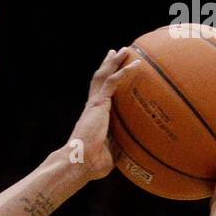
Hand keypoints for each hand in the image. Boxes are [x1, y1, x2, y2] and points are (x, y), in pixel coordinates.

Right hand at [69, 47, 139, 179]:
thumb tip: (131, 151)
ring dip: (113, 62)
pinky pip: (113, 82)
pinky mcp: (98, 104)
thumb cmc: (92, 165)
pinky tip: (136, 63)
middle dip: (108, 65)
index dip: (107, 84)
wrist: (79, 162)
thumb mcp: (111, 155)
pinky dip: (124, 71)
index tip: (114, 75)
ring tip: (123, 50)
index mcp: (93, 118)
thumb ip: (119, 148)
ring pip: (104, 76)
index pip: (100, 96)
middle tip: (116, 53)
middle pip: (100, 80)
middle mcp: (92, 108)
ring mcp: (94, 105)